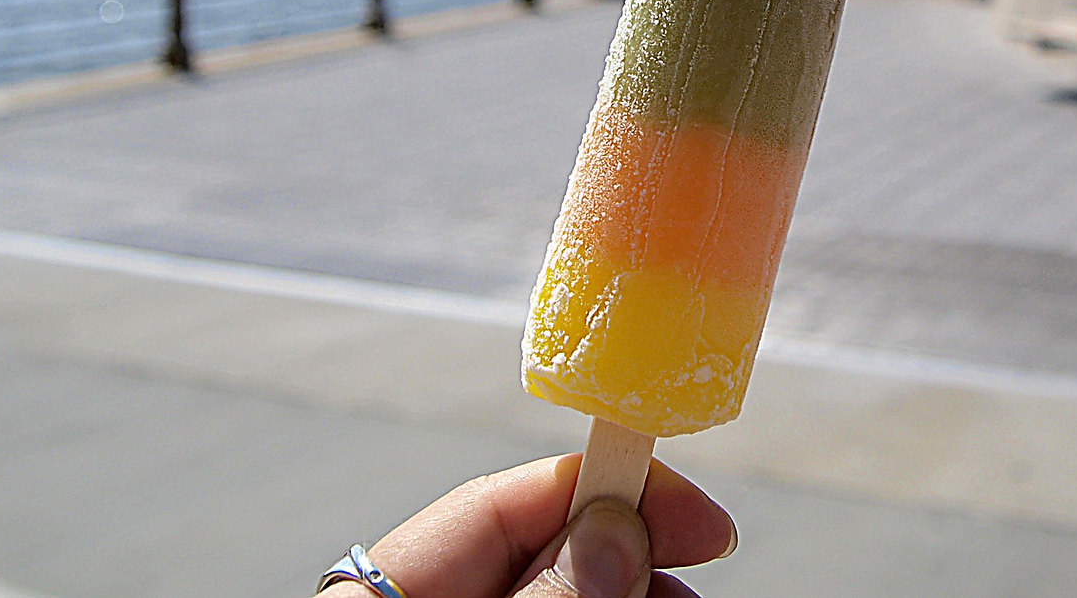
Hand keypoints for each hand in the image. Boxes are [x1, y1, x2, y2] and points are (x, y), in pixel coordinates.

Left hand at [361, 454, 734, 597]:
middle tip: (700, 562)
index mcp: (377, 592)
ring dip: (624, 588)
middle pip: (531, 543)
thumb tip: (611, 530)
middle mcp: (412, 597)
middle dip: (624, 546)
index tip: (695, 514)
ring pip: (547, 587)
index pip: (495, 502)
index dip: (601, 490)